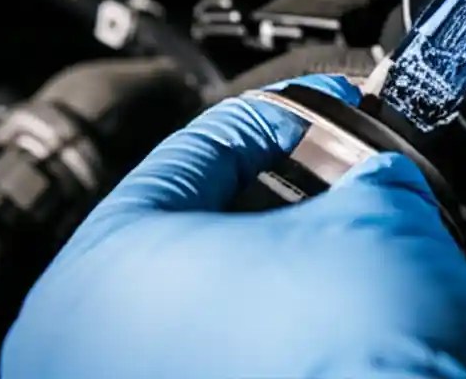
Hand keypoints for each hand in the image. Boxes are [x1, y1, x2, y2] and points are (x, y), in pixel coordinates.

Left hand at [0, 75, 465, 378]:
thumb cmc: (365, 345)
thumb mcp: (377, 212)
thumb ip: (363, 173)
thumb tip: (374, 176)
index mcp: (102, 273)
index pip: (196, 152)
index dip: (281, 117)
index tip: (326, 112)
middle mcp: (87, 347)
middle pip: (196, 230)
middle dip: (283, 195)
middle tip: (345, 173)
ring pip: (212, 301)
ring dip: (282, 265)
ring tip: (353, 248)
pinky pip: (226, 354)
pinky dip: (276, 328)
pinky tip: (338, 314)